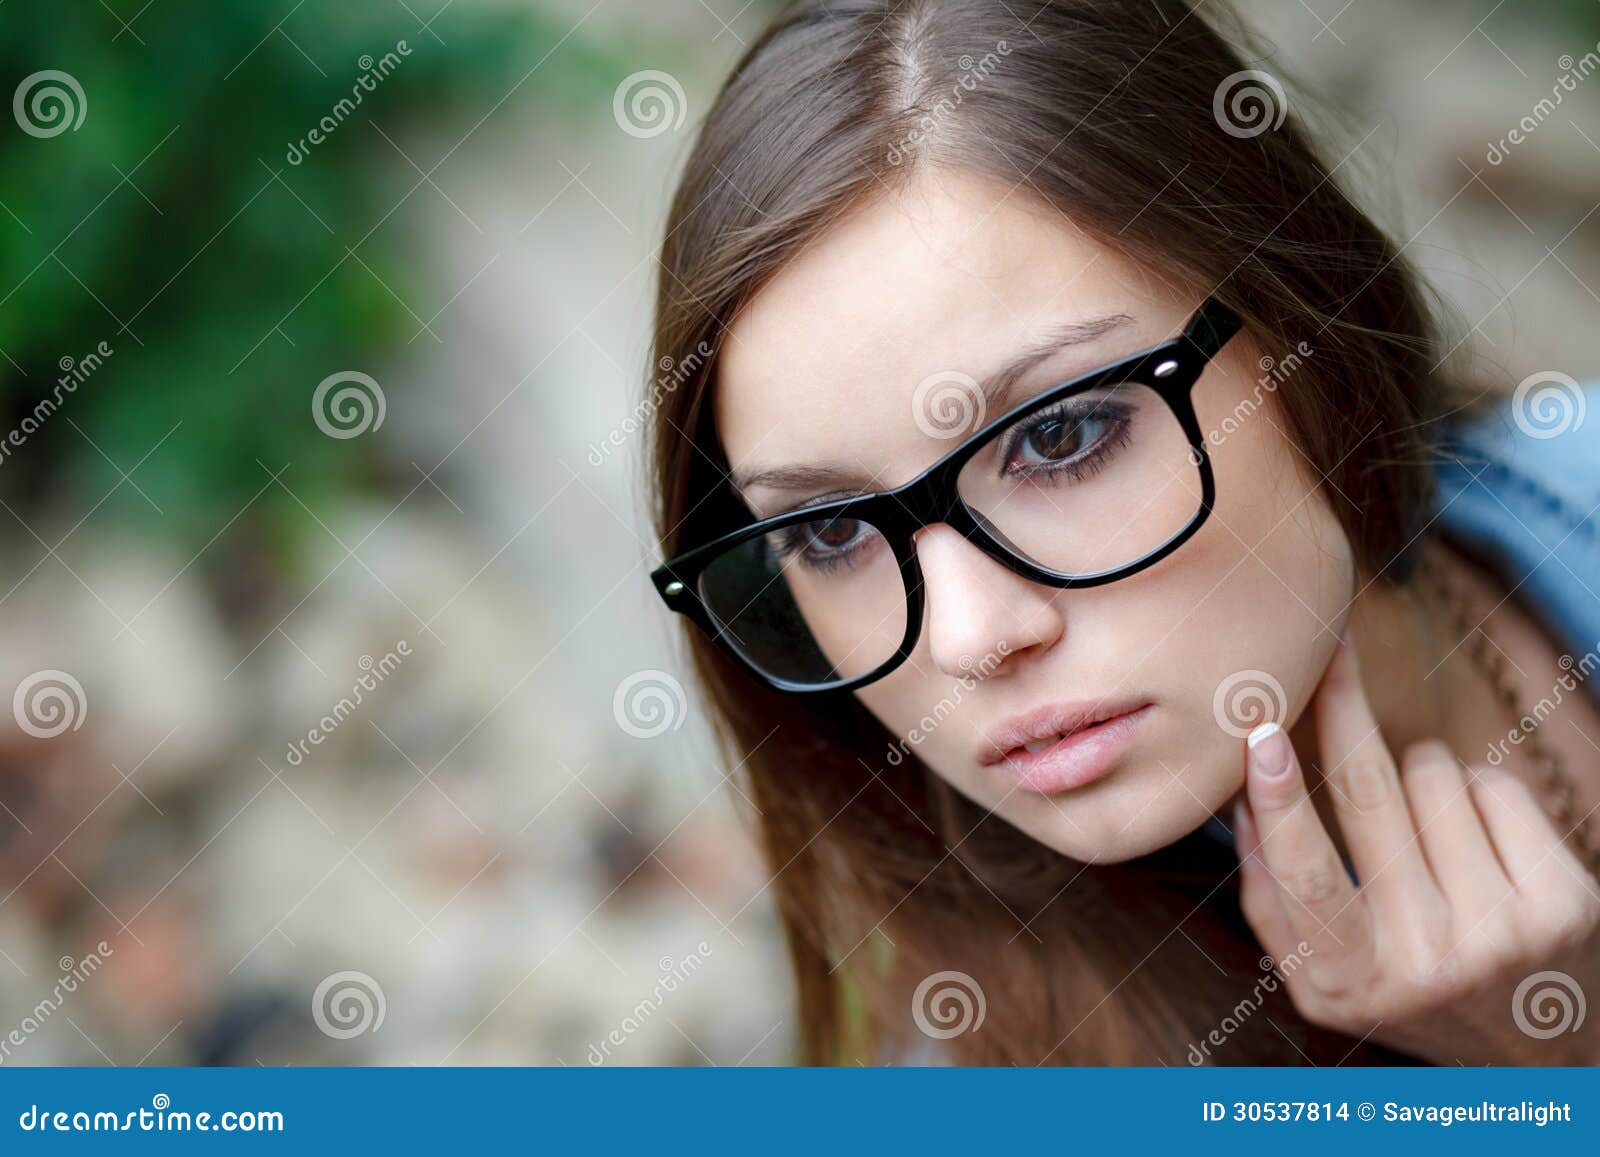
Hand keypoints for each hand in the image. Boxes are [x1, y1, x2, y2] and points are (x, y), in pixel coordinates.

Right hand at [1232, 630, 1599, 1064]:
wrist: (1542, 1056)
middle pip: (1371, 798)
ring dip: (1418, 775)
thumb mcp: (1323, 980)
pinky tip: (1479, 842)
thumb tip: (1238, 795)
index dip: (1279, 798)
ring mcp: (1504, 933)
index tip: (1259, 734)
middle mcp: (1429, 963)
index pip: (1307, 876)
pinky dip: (1477, 795)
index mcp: (1350, 983)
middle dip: (1341, 707)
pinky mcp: (1565, 902)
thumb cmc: (1409, 993)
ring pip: (1433, 775)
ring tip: (1426, 828)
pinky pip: (1495, 786)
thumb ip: (1270, 899)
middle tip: (1329, 646)